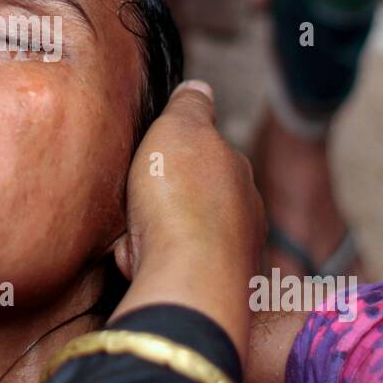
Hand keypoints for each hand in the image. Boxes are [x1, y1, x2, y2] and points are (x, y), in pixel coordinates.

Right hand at [110, 80, 265, 361]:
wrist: (188, 279)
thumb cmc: (182, 198)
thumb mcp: (179, 129)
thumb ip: (190, 106)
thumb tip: (200, 87)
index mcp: (238, 173)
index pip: (206, 158)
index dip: (172, 160)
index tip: (150, 165)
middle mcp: (245, 216)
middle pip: (191, 202)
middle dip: (162, 204)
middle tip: (138, 205)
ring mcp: (234, 258)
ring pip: (179, 239)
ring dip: (152, 237)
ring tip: (137, 239)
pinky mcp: (216, 295)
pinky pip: (172, 272)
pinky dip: (153, 267)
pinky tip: (141, 265)